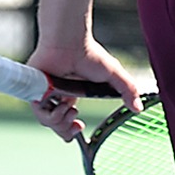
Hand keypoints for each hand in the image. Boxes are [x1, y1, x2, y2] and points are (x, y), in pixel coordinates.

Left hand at [25, 36, 142, 141]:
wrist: (70, 43)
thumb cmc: (90, 54)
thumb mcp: (113, 76)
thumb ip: (127, 91)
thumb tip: (139, 108)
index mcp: (72, 93)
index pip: (66, 119)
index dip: (71, 129)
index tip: (81, 128)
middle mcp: (57, 95)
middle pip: (56, 125)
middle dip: (66, 132)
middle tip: (77, 127)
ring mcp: (44, 95)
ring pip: (48, 122)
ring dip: (62, 123)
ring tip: (73, 112)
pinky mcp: (35, 92)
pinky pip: (41, 114)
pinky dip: (53, 115)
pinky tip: (64, 106)